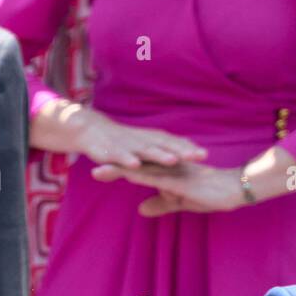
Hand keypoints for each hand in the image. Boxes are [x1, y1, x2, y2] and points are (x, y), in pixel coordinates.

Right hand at [69, 107, 208, 170]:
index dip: (189, 148)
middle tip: (200, 155)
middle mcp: (143, 140)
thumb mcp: (143, 147)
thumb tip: (181, 160)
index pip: (174, 143)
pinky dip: (127, 160)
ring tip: (173, 160)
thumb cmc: (121, 142)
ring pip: (146, 150)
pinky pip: (120, 157)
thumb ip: (161, 153)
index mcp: (151, 140)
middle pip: (166, 145)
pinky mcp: (111, 152)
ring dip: (160, 154)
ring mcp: (127, 146)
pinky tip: (135, 165)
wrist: (90, 130)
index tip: (205, 155)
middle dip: (183, 150)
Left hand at [90, 159, 244, 215]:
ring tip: (98, 170)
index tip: (98, 168)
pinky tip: (126, 175)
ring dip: (119, 170)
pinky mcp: (180, 181)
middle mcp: (166, 167)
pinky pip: (157, 178)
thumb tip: (141, 209)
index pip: (136, 168)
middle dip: (110, 164)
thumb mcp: (180, 202)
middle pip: (133, 164)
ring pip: (140, 169)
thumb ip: (160, 203)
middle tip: (88, 162)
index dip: (117, 167)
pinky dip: (140, 176)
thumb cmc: (211, 193)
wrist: (234, 189)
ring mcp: (172, 173)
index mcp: (165, 171)